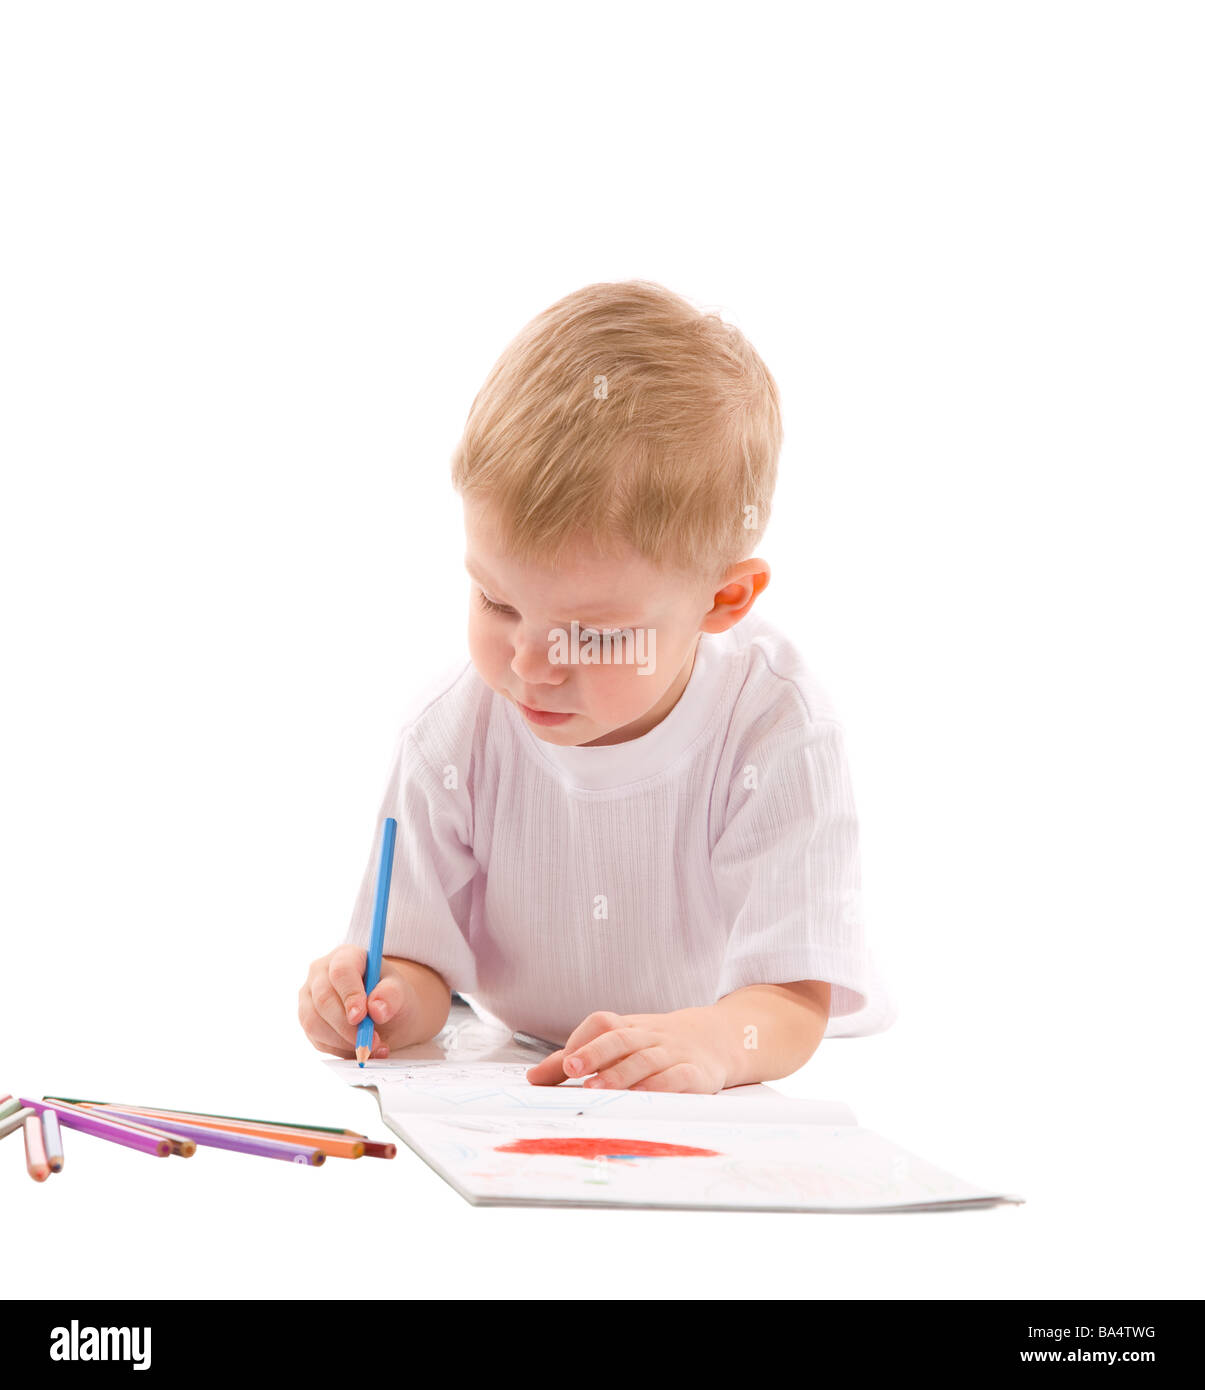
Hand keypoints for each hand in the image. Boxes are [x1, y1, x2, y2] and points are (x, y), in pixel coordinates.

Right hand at [298, 944, 417, 1058]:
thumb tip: (377, 1010)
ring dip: (342, 1041)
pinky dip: (339, 1049)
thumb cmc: (390, 996)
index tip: (361, 1017)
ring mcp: (310, 996)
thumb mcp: (400, 992)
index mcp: (346, 956)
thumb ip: (392, 996)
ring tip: (370, 1047)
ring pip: (313, 1022)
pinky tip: (359, 1048)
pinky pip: (316, 1039)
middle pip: (323, 999)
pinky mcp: (307, 1020)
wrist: (383, 1013)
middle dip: (347, 1026)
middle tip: (370, 1041)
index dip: (350, 994)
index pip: (341, 971)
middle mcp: (321, 972)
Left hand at [525, 1006, 730, 1093]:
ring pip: (645, 1059)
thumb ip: (578, 1059)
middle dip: (594, 1053)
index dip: (582, 1040)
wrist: (716, 1039)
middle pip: (621, 1038)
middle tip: (571, 1069)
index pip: (603, 1023)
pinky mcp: (695, 1074)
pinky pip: (677, 1077)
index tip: (561, 1063)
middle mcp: (650, 1037)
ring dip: (620, 1074)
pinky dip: (659, 1086)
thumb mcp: (621, 1044)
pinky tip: (642, 1096)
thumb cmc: (656, 1045)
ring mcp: (673, 1054)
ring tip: (596, 1089)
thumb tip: (534, 1077)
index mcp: (630, 1027)